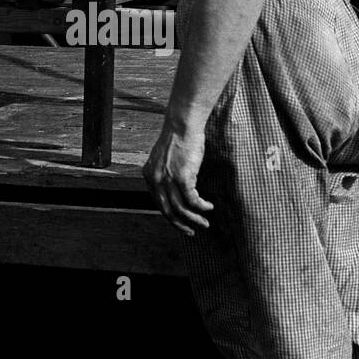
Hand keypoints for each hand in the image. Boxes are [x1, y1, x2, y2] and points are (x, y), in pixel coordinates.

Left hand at [142, 120, 212, 235]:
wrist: (182, 126)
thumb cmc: (178, 140)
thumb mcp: (166, 160)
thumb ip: (167, 175)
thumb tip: (177, 191)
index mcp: (149, 175)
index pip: (158, 202)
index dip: (170, 215)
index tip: (180, 222)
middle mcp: (155, 179)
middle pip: (167, 210)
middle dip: (179, 224)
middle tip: (190, 232)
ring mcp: (168, 180)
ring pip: (181, 209)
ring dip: (195, 219)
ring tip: (205, 223)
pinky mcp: (183, 178)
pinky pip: (193, 201)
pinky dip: (202, 207)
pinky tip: (209, 207)